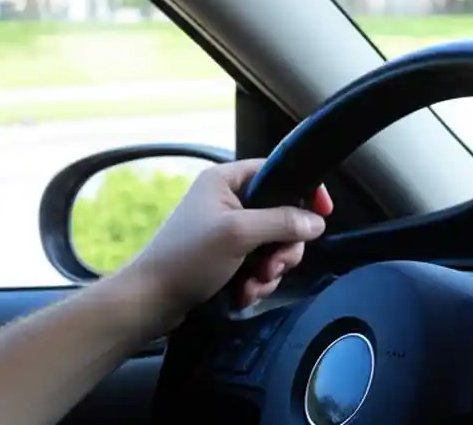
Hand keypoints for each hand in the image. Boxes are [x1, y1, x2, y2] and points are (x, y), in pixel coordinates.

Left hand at [116, 159, 332, 330]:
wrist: (150, 302)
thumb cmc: (186, 258)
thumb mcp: (238, 234)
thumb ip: (282, 222)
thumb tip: (317, 222)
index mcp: (226, 180)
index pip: (277, 171)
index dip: (303, 190)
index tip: (323, 213)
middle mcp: (227, 201)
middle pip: (282, 214)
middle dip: (283, 246)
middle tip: (274, 266)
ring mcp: (227, 231)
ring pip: (273, 244)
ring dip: (270, 270)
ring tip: (252, 285)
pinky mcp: (226, 258)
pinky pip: (258, 264)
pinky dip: (256, 282)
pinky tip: (243, 294)